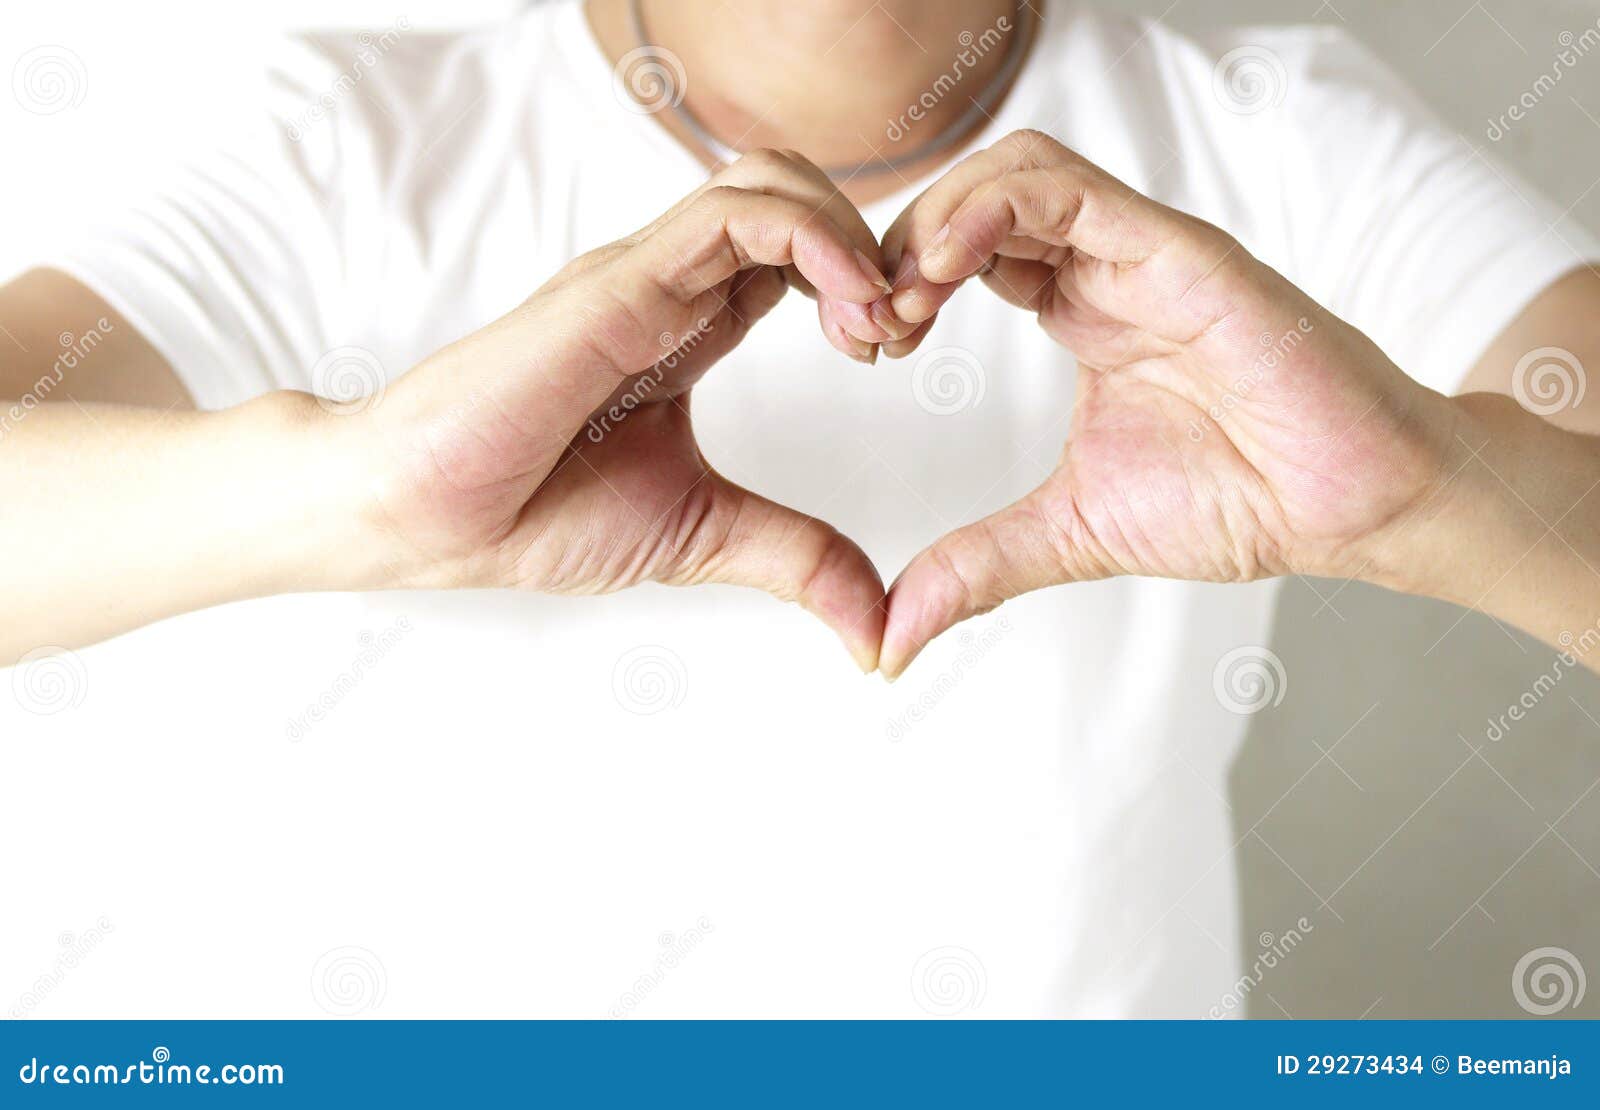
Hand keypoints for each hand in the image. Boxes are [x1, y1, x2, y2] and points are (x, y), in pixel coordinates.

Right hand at [359, 150, 894, 670]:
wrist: (423, 518)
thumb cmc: (531, 514)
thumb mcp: (703, 535)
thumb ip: (796, 562)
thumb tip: (875, 629)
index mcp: (686, 326)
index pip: (793, 251)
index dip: (860, 282)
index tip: (890, 351)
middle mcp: (668, 284)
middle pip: (791, 190)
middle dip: (868, 244)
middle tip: (895, 330)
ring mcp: (643, 275)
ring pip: (769, 179)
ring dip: (850, 234)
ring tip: (876, 321)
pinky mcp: (618, 284)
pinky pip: (732, 215)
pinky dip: (813, 240)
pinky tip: (850, 309)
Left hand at [872, 130, 1460, 676]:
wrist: (1351, 509)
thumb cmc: (1238, 501)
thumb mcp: (1070, 533)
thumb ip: (976, 568)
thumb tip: (889, 643)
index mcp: (1078, 309)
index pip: (961, 252)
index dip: (896, 285)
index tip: (862, 348)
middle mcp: (1104, 268)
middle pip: (972, 200)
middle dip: (898, 248)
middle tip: (865, 325)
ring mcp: (1141, 253)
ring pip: (1013, 173)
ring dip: (935, 220)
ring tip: (900, 298)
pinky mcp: (1180, 252)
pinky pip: (1070, 191)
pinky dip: (991, 211)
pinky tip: (945, 268)